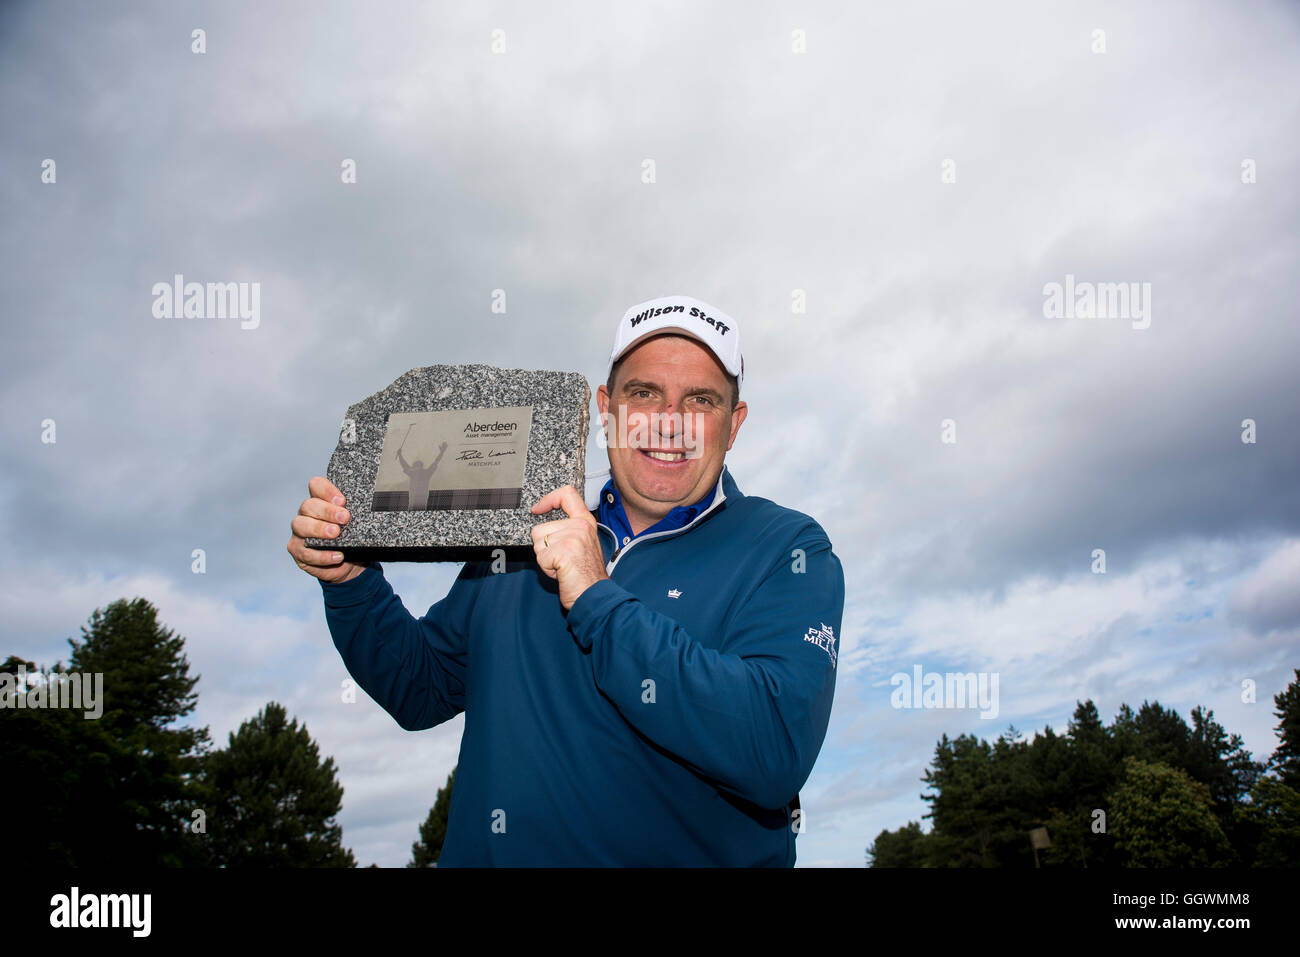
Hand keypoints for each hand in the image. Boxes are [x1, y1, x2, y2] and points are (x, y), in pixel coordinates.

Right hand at [287, 477, 366, 583]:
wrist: (352, 564)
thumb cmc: (354, 538)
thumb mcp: (360, 523)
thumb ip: (364, 511)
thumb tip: (383, 501)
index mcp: (320, 501)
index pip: (317, 485)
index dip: (327, 490)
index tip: (343, 500)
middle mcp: (307, 514)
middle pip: (308, 505)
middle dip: (327, 510)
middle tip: (345, 518)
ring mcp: (299, 533)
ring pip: (300, 525)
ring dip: (318, 529)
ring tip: (336, 534)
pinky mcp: (298, 551)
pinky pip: (305, 553)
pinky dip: (322, 556)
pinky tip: (337, 556)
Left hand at [530, 485, 608, 610]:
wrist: (595, 595)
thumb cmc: (587, 574)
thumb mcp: (582, 543)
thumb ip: (568, 529)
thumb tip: (544, 523)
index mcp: (585, 522)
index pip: (566, 494)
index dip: (548, 499)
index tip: (538, 509)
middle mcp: (580, 526)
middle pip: (540, 528)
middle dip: (544, 547)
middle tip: (562, 559)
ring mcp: (573, 537)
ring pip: (538, 543)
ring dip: (546, 558)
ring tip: (563, 566)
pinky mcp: (564, 550)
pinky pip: (541, 557)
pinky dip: (547, 569)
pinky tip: (562, 572)